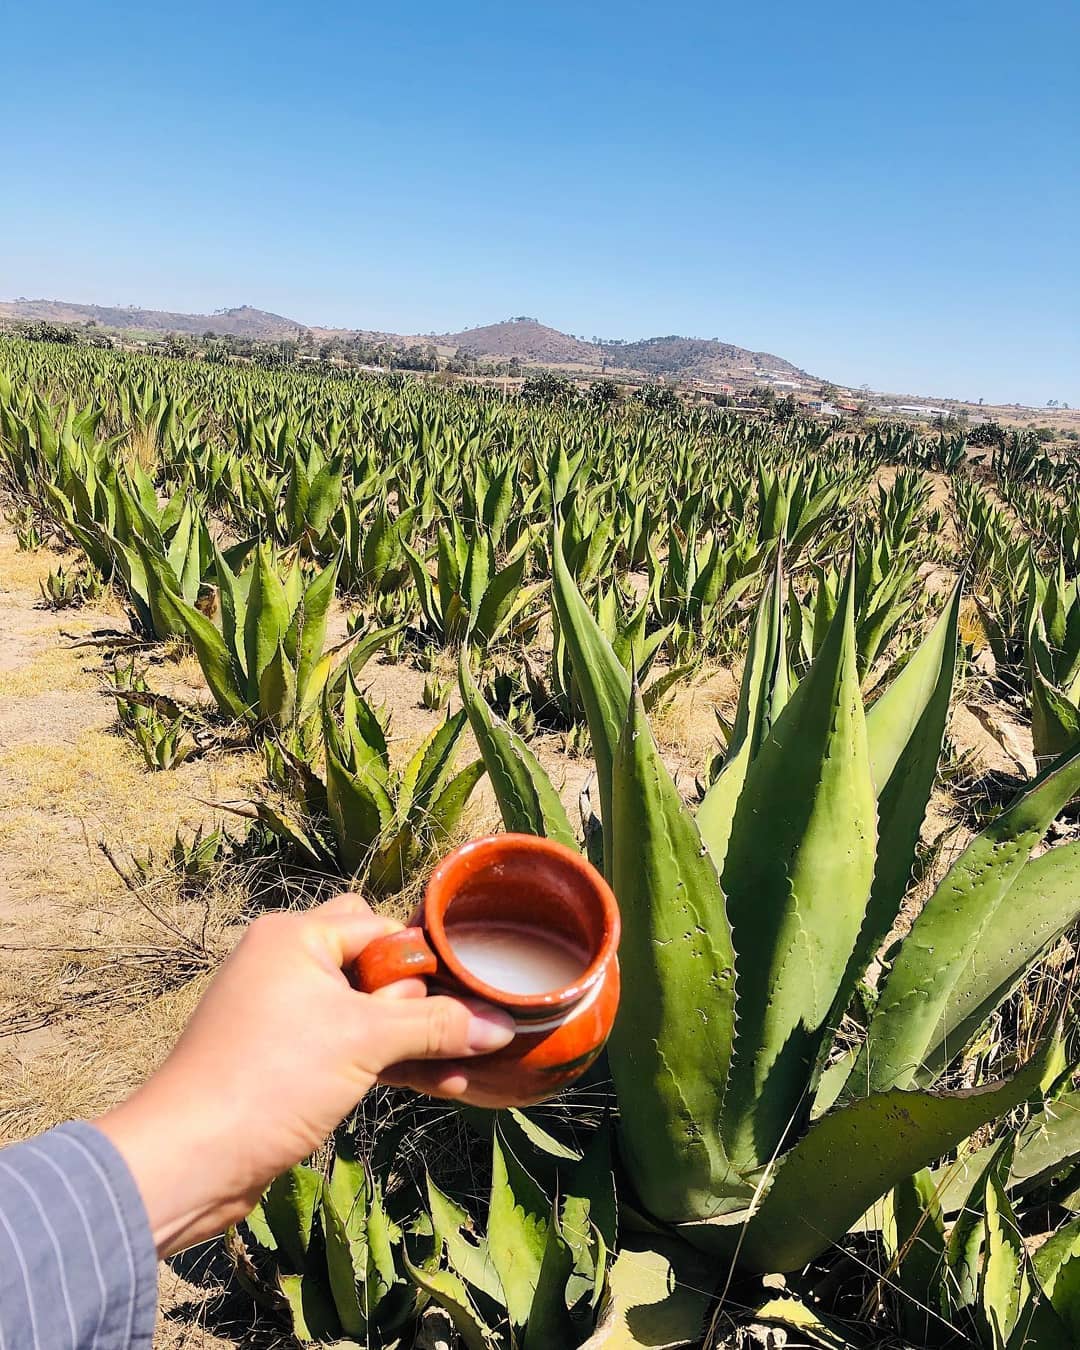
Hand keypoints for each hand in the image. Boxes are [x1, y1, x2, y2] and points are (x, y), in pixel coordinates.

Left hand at [95, 893, 514, 1256]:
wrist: (190, 1158)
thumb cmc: (270, 1078)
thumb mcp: (365, 1042)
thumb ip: (436, 1026)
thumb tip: (501, 1025)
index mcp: (295, 936)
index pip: (379, 926)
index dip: (422, 958)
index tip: (467, 989)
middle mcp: (285, 964)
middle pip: (373, 965)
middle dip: (420, 999)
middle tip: (454, 1029)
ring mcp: (281, 1014)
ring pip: (365, 1012)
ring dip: (411, 1038)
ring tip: (465, 1065)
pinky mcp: (283, 1060)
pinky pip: (348, 1046)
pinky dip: (386, 1061)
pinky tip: (439, 1084)